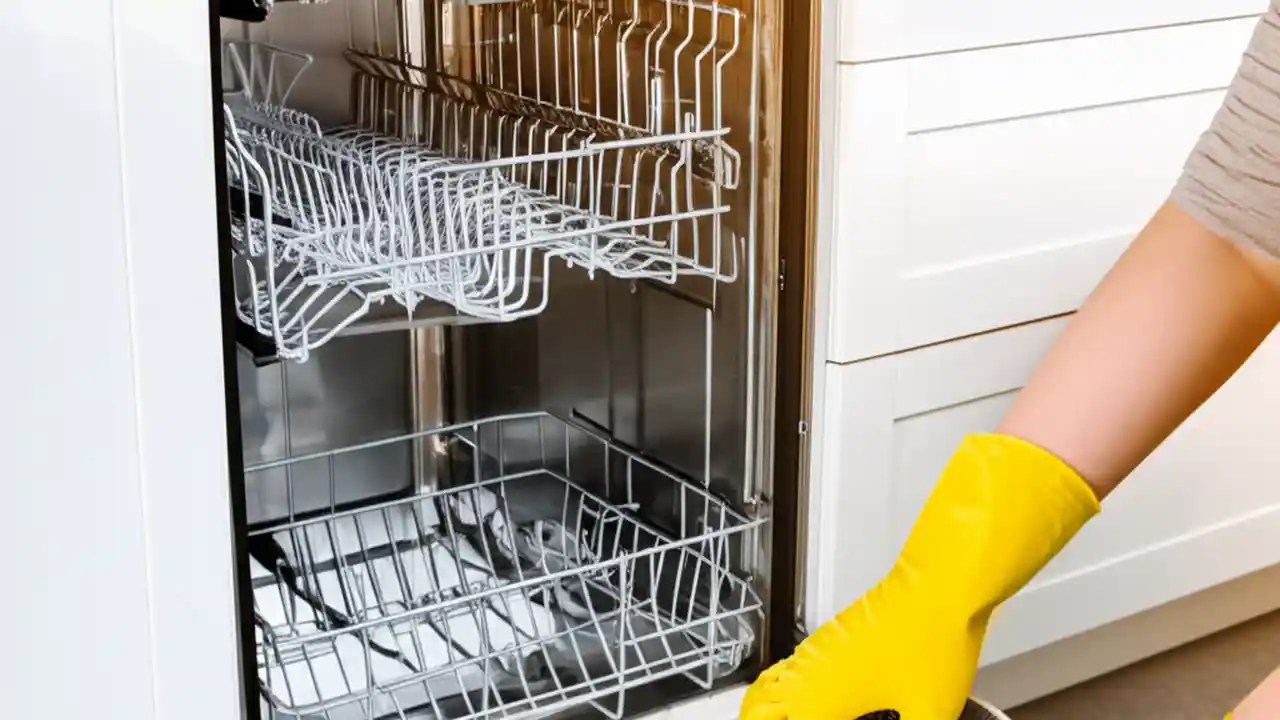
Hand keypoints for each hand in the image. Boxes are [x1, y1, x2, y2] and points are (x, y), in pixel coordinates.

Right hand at [741, 434, 1099, 719]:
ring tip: (800, 718)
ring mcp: (817, 649)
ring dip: (780, 708)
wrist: (940, 586)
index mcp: (818, 699)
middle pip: (758, 708)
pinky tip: (823, 702)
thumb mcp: (928, 715)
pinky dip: (793, 689)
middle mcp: (807, 672)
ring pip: (772, 686)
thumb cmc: (932, 641)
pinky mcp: (833, 636)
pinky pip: (793, 668)